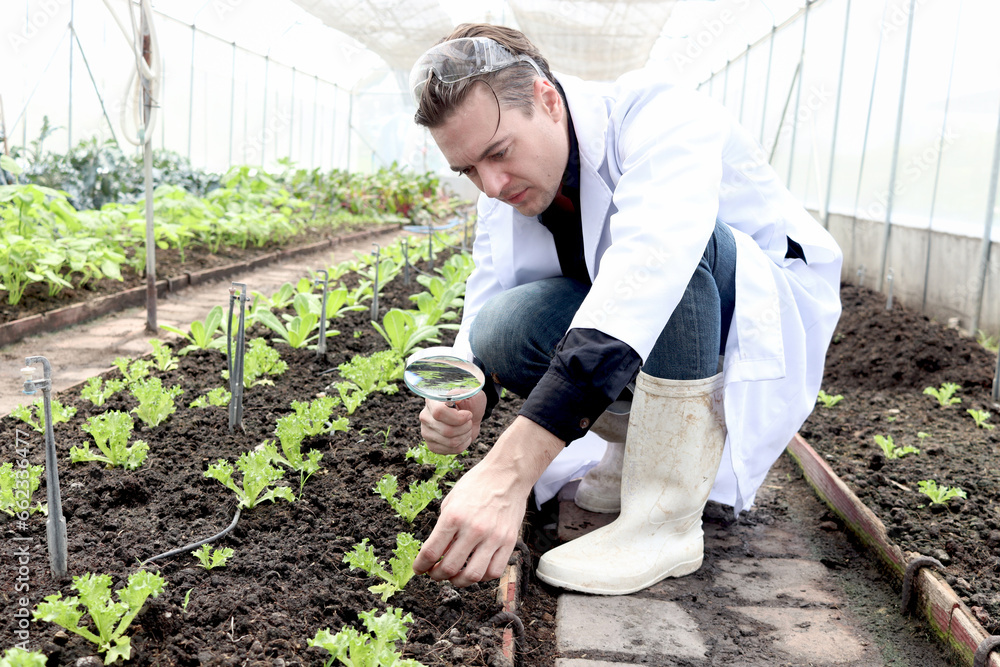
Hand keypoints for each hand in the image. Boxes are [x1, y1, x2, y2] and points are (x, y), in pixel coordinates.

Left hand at [412, 416, 563, 586]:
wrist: (508, 474)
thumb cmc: (477, 484)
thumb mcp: (451, 501)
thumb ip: (444, 528)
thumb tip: (438, 554)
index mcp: (454, 516)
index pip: (431, 551)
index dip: (421, 566)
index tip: (419, 569)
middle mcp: (473, 529)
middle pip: (449, 568)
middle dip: (437, 575)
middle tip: (435, 573)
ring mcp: (493, 537)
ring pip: (473, 576)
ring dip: (459, 581)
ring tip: (454, 577)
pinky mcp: (509, 541)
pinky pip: (494, 571)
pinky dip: (482, 577)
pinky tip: (476, 570)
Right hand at [419, 391, 486, 454]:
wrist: (470, 417)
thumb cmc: (471, 403)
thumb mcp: (471, 393)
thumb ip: (463, 393)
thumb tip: (454, 398)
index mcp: (432, 400)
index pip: (439, 412)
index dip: (457, 417)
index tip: (468, 414)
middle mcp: (425, 416)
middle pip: (447, 431)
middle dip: (465, 427)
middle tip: (469, 421)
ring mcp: (426, 432)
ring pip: (450, 442)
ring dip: (465, 436)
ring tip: (467, 428)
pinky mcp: (431, 445)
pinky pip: (450, 450)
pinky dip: (463, 445)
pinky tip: (463, 437)